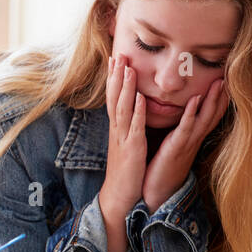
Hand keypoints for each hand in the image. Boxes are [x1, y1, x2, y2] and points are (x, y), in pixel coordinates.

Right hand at [99, 53, 146, 215]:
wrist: (118, 196)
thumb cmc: (125, 172)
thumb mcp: (126, 145)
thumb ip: (128, 128)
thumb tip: (133, 112)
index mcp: (117, 129)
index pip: (113, 98)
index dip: (113, 78)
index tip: (115, 59)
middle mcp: (117, 130)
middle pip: (114, 97)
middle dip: (116, 75)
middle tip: (118, 54)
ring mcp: (123, 139)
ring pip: (122, 108)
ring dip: (124, 87)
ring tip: (128, 68)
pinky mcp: (132, 149)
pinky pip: (134, 127)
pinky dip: (136, 111)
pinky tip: (139, 97)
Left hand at [141, 77, 230, 210]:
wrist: (156, 192)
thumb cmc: (162, 169)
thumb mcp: (172, 146)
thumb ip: (178, 132)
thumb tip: (181, 117)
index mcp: (192, 137)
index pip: (210, 114)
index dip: (219, 97)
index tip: (226, 79)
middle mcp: (194, 139)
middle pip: (213, 113)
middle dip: (222, 94)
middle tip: (230, 74)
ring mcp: (188, 143)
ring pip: (204, 118)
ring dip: (212, 99)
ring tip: (219, 81)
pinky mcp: (176, 148)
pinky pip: (186, 128)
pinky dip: (191, 112)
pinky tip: (195, 99)